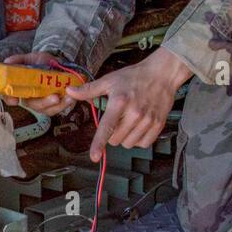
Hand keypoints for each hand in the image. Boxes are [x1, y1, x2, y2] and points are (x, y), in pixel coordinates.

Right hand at [2, 52, 77, 115]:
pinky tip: (71, 98)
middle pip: (31, 105)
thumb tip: (7, 61)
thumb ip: (19, 60)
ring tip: (68, 97)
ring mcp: (41, 103)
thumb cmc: (40, 62)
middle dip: (43, 103)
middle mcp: (29, 98)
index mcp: (20, 87)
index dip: (10, 99)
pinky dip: (65, 104)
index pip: (9, 95)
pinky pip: (57, 109)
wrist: (57, 64)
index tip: (15, 100)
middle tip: (55, 97)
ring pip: (46, 109)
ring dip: (57, 105)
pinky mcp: (53, 105)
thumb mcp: (30, 58)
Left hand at [66, 48, 193, 161]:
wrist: (162, 74)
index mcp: (119, 102)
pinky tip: (138, 126)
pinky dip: (138, 139)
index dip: (99, 143)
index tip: (94, 157)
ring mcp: (147, 120)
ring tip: (129, 121)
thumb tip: (69, 92)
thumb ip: (88, 90)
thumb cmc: (133, 77)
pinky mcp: (158, 125)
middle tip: (117, 119)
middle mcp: (134, 113)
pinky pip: (143, 144)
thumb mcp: (109, 80)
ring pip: (128, 144)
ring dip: (125, 137)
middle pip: (115, 140)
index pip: (107, 127)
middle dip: (112, 133)